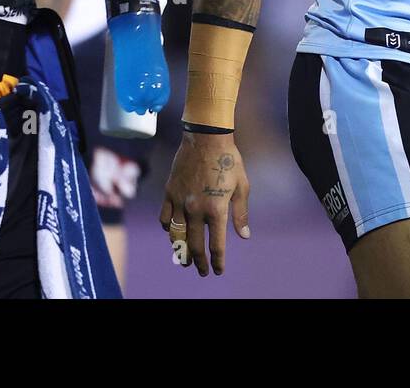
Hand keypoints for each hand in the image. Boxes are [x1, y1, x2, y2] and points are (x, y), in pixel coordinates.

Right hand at [160, 131, 250, 275]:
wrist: (206, 138)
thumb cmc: (229, 161)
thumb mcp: (242, 186)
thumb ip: (241, 213)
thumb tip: (244, 236)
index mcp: (216, 209)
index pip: (216, 245)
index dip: (218, 261)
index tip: (218, 270)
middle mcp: (196, 209)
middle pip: (194, 245)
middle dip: (198, 262)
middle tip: (201, 271)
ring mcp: (180, 202)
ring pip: (176, 235)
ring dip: (180, 250)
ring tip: (184, 259)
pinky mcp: (169, 193)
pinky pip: (164, 217)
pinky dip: (168, 228)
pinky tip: (172, 232)